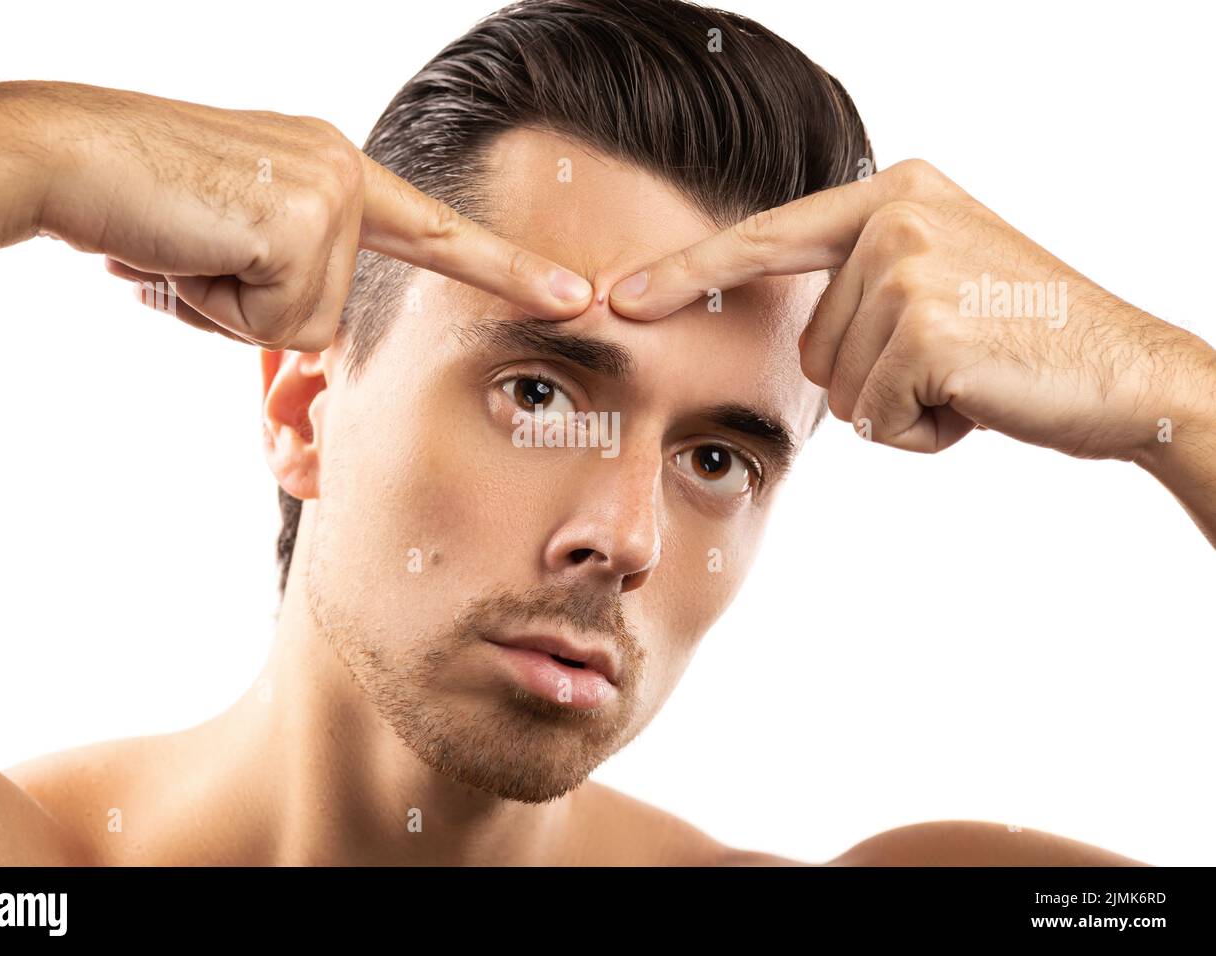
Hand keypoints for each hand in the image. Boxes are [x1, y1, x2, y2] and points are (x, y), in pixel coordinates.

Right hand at [30, 81, 592, 349]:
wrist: (65, 154)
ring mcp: (332, 190)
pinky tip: (185, 245)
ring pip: (303, 321)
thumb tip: (303, 330)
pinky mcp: (308, 214)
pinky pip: (277, 315)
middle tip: (193, 247)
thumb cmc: (137, 206)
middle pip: (330, 311)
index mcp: (336, 172)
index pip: (437, 233)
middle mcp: (345, 170)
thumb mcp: (232, 246)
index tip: (576, 298)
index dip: (508, 271)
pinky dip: (217, 303)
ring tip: (186, 244)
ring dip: (230, 305)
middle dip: (250, 307)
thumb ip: (289, 278)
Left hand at [606, 159, 1215, 463]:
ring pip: (839, 388)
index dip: (689, 271)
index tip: (621, 298)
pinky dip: (921, 434)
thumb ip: (863, 285)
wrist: (1130, 375)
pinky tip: (979, 402)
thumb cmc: (1028, 341)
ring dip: (897, 408)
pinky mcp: (926, 327)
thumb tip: (790, 341)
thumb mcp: (941, 280)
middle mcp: (896, 215)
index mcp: (893, 194)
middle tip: (953, 364)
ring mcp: (910, 266)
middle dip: (869, 380)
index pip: (766, 237)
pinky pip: (875, 419)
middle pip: (809, 345)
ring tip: (970, 379)